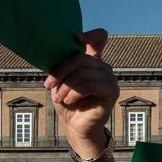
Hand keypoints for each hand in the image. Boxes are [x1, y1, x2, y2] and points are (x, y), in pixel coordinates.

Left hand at [45, 29, 118, 153]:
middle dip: (61, 71)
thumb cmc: (67, 103)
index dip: (90, 34)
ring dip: (66, 86)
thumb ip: (62, 65)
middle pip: (81, 58)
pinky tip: (67, 101)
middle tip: (49, 85)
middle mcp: (104, 68)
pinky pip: (91, 85)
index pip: (100, 38)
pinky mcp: (112, 92)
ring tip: (58, 98)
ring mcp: (110, 80)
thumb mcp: (60, 81)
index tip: (75, 38)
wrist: (75, 127)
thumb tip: (52, 50)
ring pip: (84, 73)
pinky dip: (75, 92)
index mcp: (93, 61)